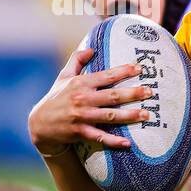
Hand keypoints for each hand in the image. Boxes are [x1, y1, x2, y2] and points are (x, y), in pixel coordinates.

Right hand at [27, 48, 152, 155]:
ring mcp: (82, 116)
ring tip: (146, 115)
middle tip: (150, 92)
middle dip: (133, 93)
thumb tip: (91, 47)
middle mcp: (82, 99)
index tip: (140, 68)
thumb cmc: (55, 98)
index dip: (123, 71)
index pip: (106, 75)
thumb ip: (77, 60)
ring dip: (129, 115)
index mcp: (81, 83)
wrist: (40, 124)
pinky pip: (100, 137)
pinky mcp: (80, 132)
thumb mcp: (63, 76)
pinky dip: (113, 141)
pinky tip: (127, 143)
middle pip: (112, 96)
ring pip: (110, 116)